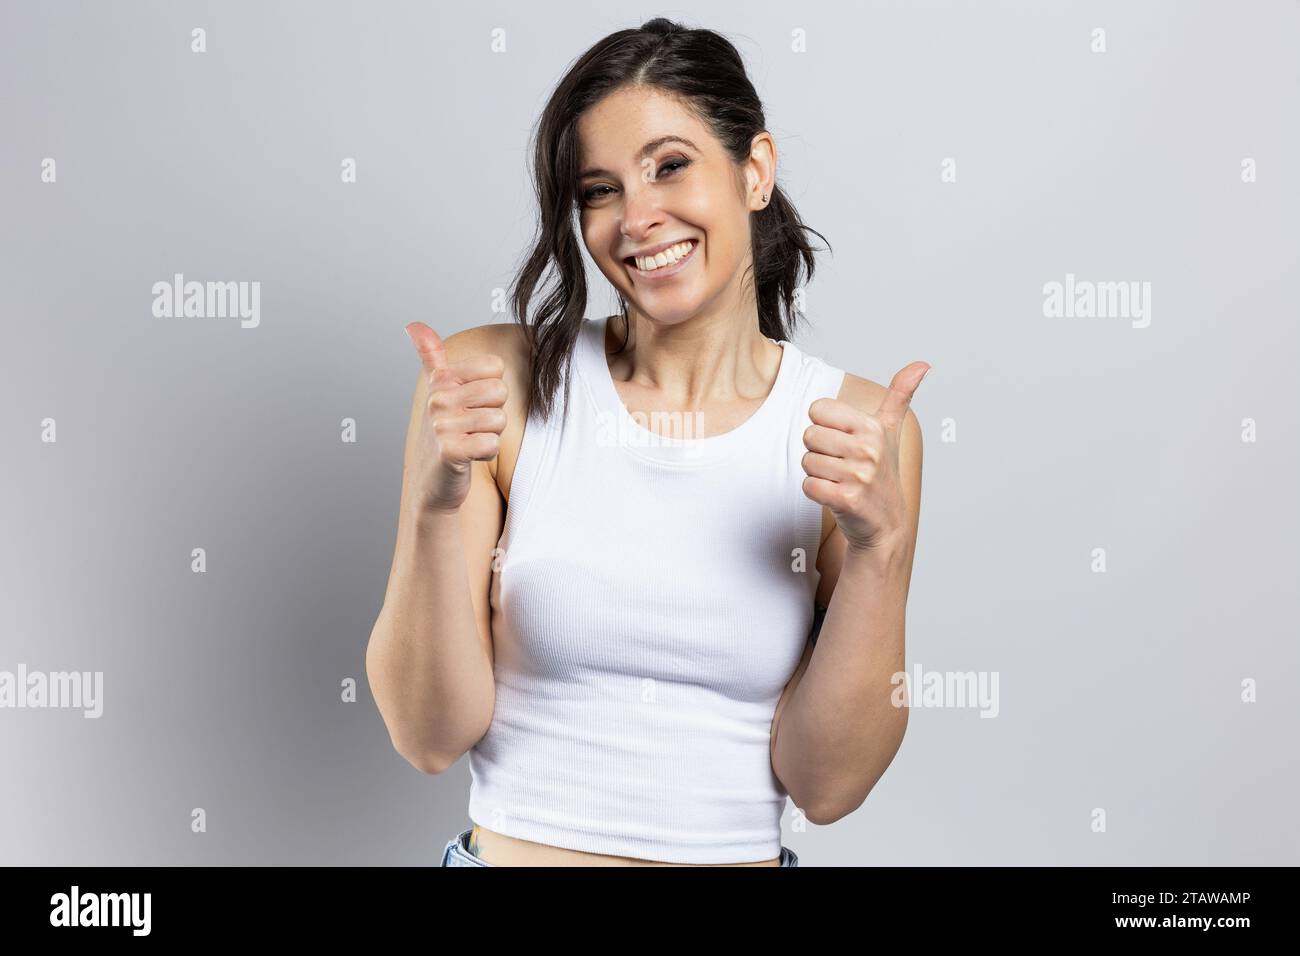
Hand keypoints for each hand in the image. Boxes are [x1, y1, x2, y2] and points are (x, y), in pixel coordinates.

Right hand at [404, 322, 507, 514]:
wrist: (432, 483)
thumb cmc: (443, 434)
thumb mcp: (436, 391)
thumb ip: (430, 356)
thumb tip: (413, 325)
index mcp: (441, 380)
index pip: (493, 367)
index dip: (491, 389)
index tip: (472, 403)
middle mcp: (438, 399)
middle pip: (500, 391)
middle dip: (494, 413)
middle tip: (473, 427)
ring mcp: (442, 425)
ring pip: (499, 419)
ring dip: (490, 435)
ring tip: (469, 441)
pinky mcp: (450, 452)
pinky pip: (491, 444)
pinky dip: (486, 453)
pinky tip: (470, 457)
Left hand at [800, 362, 929, 553]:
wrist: (886, 524)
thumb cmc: (882, 472)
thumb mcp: (891, 431)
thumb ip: (900, 395)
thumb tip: (923, 364)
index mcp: (874, 427)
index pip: (818, 410)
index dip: (824, 426)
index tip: (843, 440)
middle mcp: (868, 449)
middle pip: (809, 435)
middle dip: (819, 451)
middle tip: (840, 464)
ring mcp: (859, 475)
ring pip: (806, 461)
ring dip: (817, 473)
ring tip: (839, 480)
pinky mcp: (847, 499)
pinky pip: (808, 486)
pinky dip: (816, 492)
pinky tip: (834, 495)